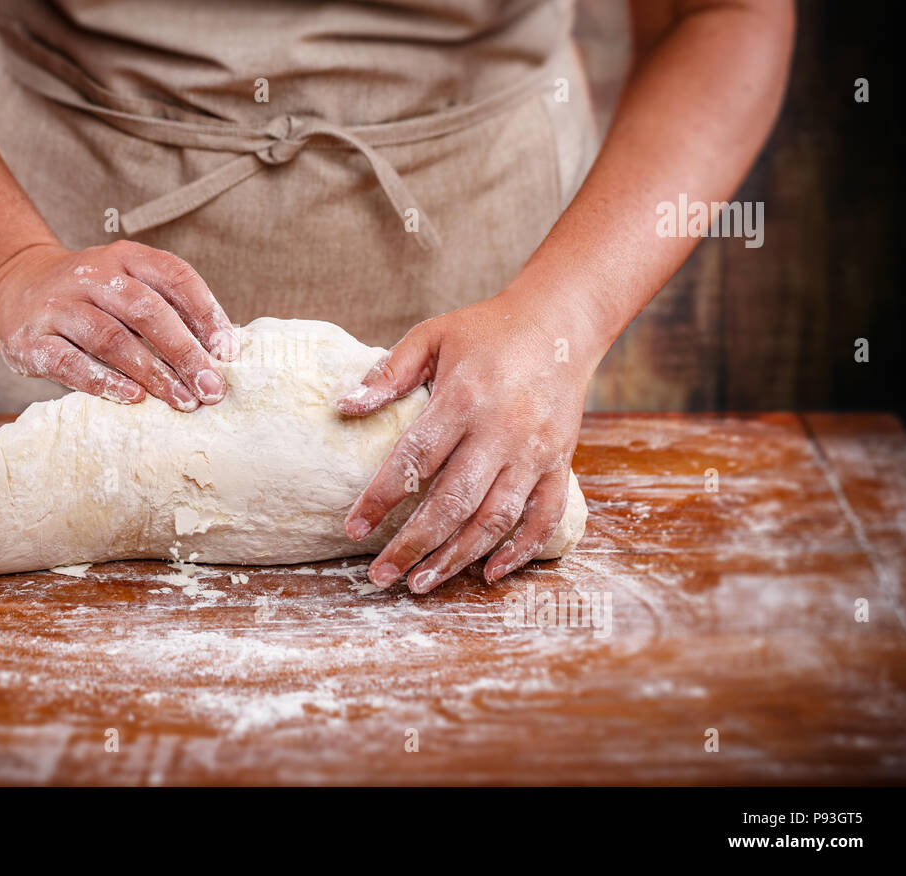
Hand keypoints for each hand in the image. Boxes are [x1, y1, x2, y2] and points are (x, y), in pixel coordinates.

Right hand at [0, 240, 238, 410]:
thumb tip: (218, 354)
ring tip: (182, 400)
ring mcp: (58, 305)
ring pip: (110, 338)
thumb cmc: (90, 298)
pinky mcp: (30, 339)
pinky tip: (132, 398)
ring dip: (151, 373)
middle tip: (211, 388)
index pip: (175, 277)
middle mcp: (92, 275)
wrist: (12, 286)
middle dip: (184, 352)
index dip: (206, 313)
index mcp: (125, 257)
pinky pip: (68, 362)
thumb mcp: (127, 285)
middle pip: (146, 310)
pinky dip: (103, 381)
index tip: (227, 351)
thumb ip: (167, 310)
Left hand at [337, 293, 598, 592]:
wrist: (562, 322)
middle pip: (453, 502)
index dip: (381, 497)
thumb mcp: (432, 336)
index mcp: (463, 399)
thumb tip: (344, 407)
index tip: (352, 527)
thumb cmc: (487, 330)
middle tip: (380, 576)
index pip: (415, 459)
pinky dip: (520, 551)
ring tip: (421, 583)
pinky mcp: (560, 463)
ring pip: (495, 520)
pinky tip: (488, 573)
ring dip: (457, 558)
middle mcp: (501, 432)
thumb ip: (388, 372)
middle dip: (413, 545)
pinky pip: (544, 517)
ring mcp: (534, 452)